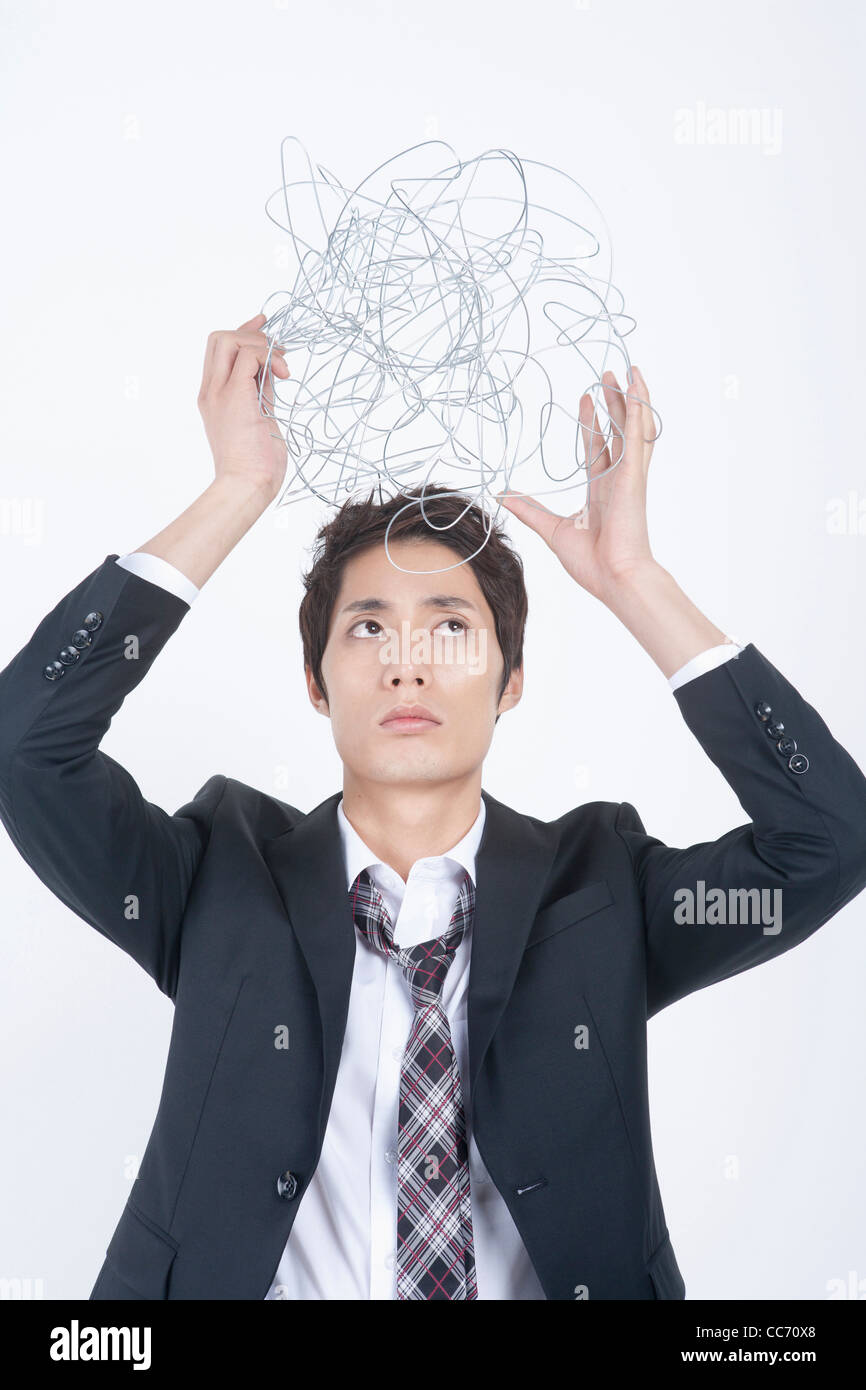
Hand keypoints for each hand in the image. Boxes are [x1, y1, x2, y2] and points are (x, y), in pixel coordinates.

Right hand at [197, 312, 290, 497]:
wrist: (247, 485)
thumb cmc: (256, 463)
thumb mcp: (261, 416)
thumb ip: (262, 390)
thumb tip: (273, 367)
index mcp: (213, 396)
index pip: (221, 350)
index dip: (243, 331)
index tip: (266, 325)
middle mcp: (211, 391)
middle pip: (219, 337)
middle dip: (251, 335)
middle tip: (279, 355)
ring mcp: (218, 392)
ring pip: (229, 339)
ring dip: (261, 345)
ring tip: (284, 368)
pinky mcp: (234, 396)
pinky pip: (247, 356)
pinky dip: (267, 357)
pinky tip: (283, 374)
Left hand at [497, 365, 658, 600]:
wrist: (612, 577)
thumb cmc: (591, 562)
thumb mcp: (550, 529)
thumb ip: (529, 509)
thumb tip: (503, 495)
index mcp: (601, 490)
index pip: (598, 447)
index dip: (593, 422)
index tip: (587, 399)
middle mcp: (618, 478)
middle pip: (617, 431)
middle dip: (614, 402)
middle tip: (608, 375)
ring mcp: (628, 476)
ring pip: (634, 427)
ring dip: (632, 399)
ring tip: (628, 371)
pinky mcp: (634, 476)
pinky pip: (638, 436)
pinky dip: (639, 411)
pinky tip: (636, 389)